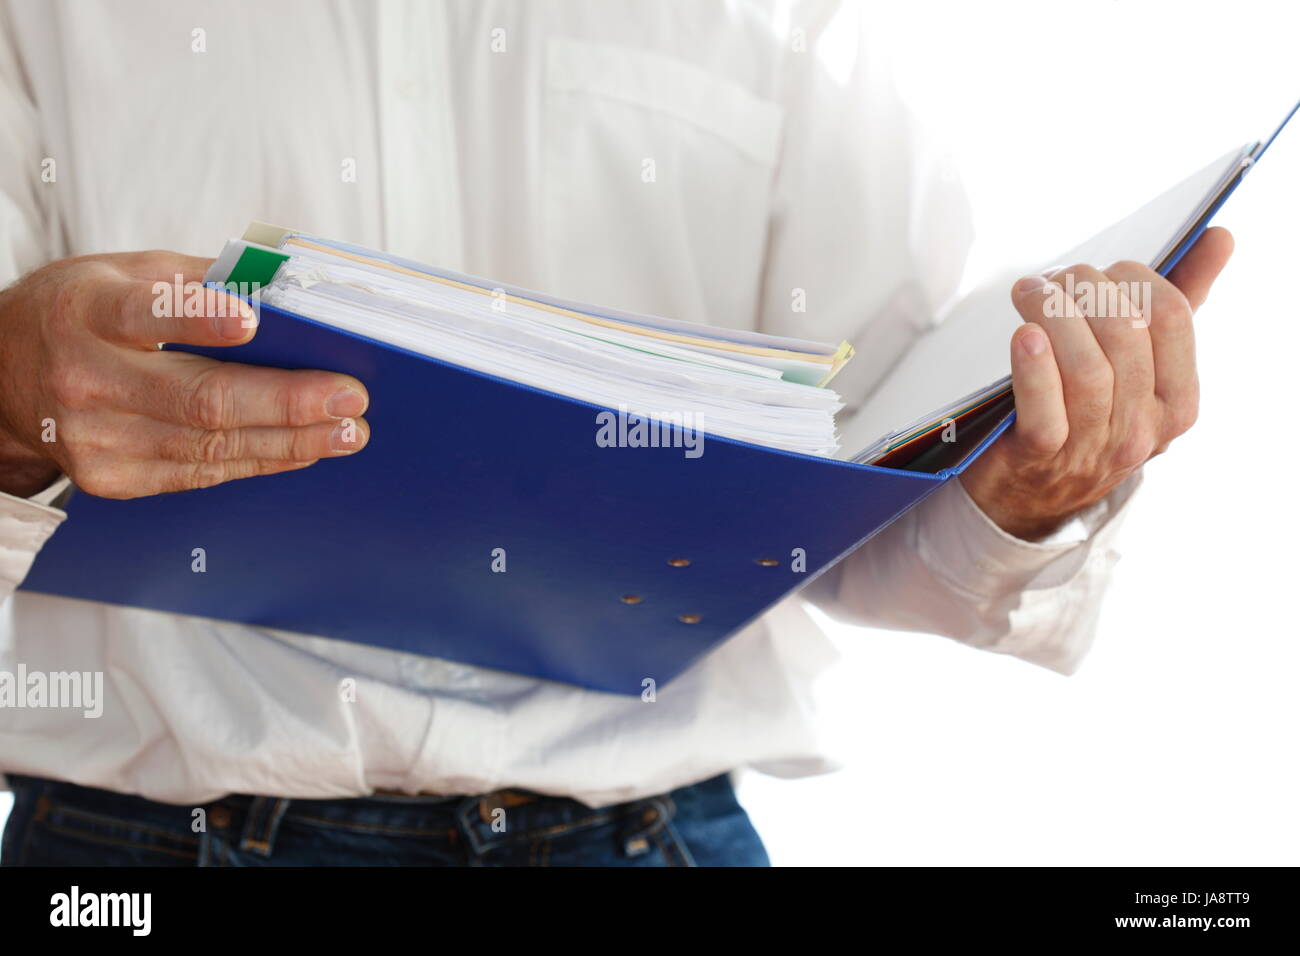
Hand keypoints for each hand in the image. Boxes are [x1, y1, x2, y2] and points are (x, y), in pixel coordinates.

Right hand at [0, 251, 370, 498]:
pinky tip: (305, 449)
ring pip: (212, 446)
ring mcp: (97, 440)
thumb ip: (202, 281)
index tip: (254, 322)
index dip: (200, 319)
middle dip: (286, 401)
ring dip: (291, 441)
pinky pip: (202, 474)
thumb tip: (291, 295)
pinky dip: (261, 461)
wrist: (3, 377)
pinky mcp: (112, 481)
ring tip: (349, 431)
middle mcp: (86, 381)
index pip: (148, 314)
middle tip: (350, 398)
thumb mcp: (126, 272)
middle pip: (200, 399)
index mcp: (89, 312)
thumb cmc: (83, 313)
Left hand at [959, 227, 1233, 540]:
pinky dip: (1034, 369)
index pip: (1172, 317)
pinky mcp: (1040, 457)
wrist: (1029, 492)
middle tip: (1050, 279)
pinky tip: (1023, 336)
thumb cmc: (1087, 411)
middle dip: (1083, 289)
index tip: (1097, 271)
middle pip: (1125, 335)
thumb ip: (1180, 301)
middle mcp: (1143, 429)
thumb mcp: (1140, 368)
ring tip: (1027, 292)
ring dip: (1052, 315)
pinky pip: (1044, 410)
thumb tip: (1221, 236)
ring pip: (1087, 368)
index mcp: (1178, 401)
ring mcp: (1093, 448)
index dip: (1132, 278)